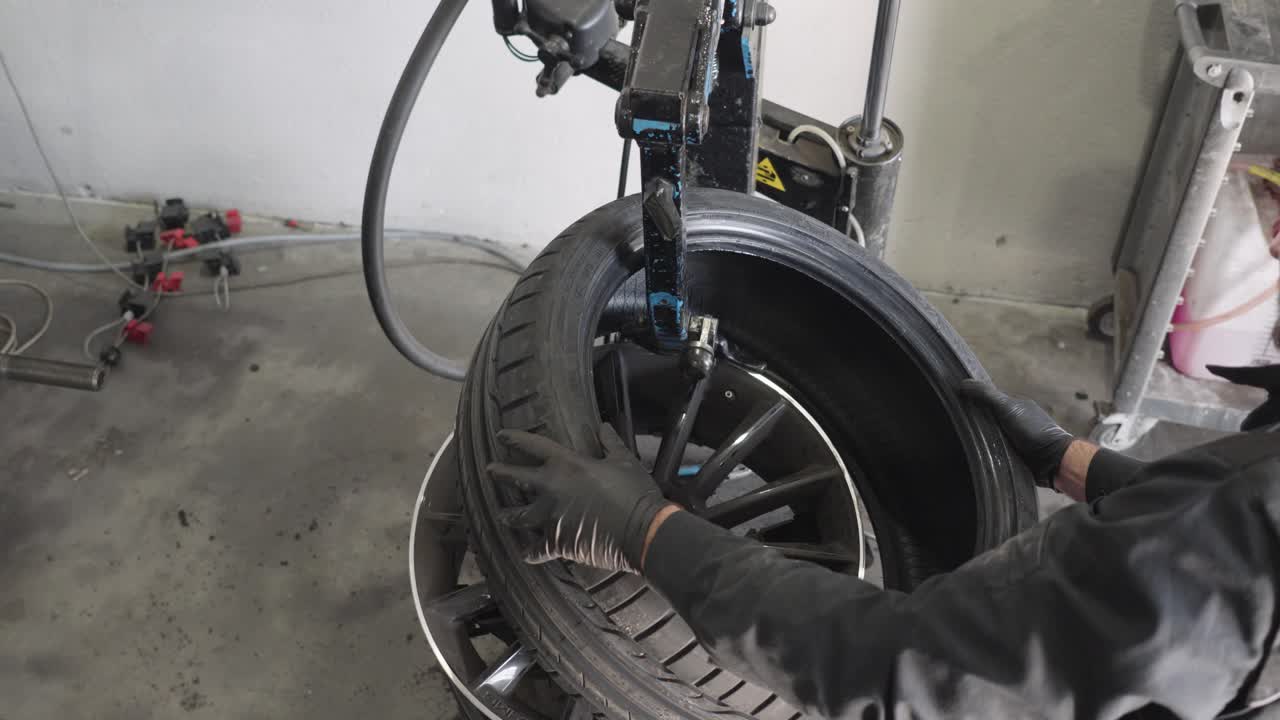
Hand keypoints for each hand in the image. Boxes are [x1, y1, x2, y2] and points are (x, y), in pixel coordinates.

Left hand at [487, 424, 670, 573]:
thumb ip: (610, 443)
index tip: (501, 436)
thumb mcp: (624, 461)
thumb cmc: (634, 492)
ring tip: (500, 516)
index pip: (533, 445)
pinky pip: (536, 550)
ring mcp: (550, 516)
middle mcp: (551, 487)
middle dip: (500, 473)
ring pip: (518, 516)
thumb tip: (603, 426)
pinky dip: (531, 553)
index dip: (515, 439)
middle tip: (490, 471)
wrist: (640, 530)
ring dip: (508, 516)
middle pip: (516, 478)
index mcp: (567, 464)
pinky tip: (526, 554)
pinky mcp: (556, 542)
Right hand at [958, 379, 1073, 487]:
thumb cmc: (1032, 430)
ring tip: (962, 442)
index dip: (973, 401)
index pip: (989, 400)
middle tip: (956, 426)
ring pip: (990, 436)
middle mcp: (1015, 420)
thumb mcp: (1007, 408)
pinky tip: (975, 454)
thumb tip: (962, 383)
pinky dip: (987, 452)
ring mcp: (1016, 439)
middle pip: (988, 418)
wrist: (1052, 460)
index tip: (955, 404)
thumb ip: (986, 395)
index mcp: (1016, 406)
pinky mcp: (1015, 456)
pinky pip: (995, 451)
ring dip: (980, 440)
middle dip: (975, 422)